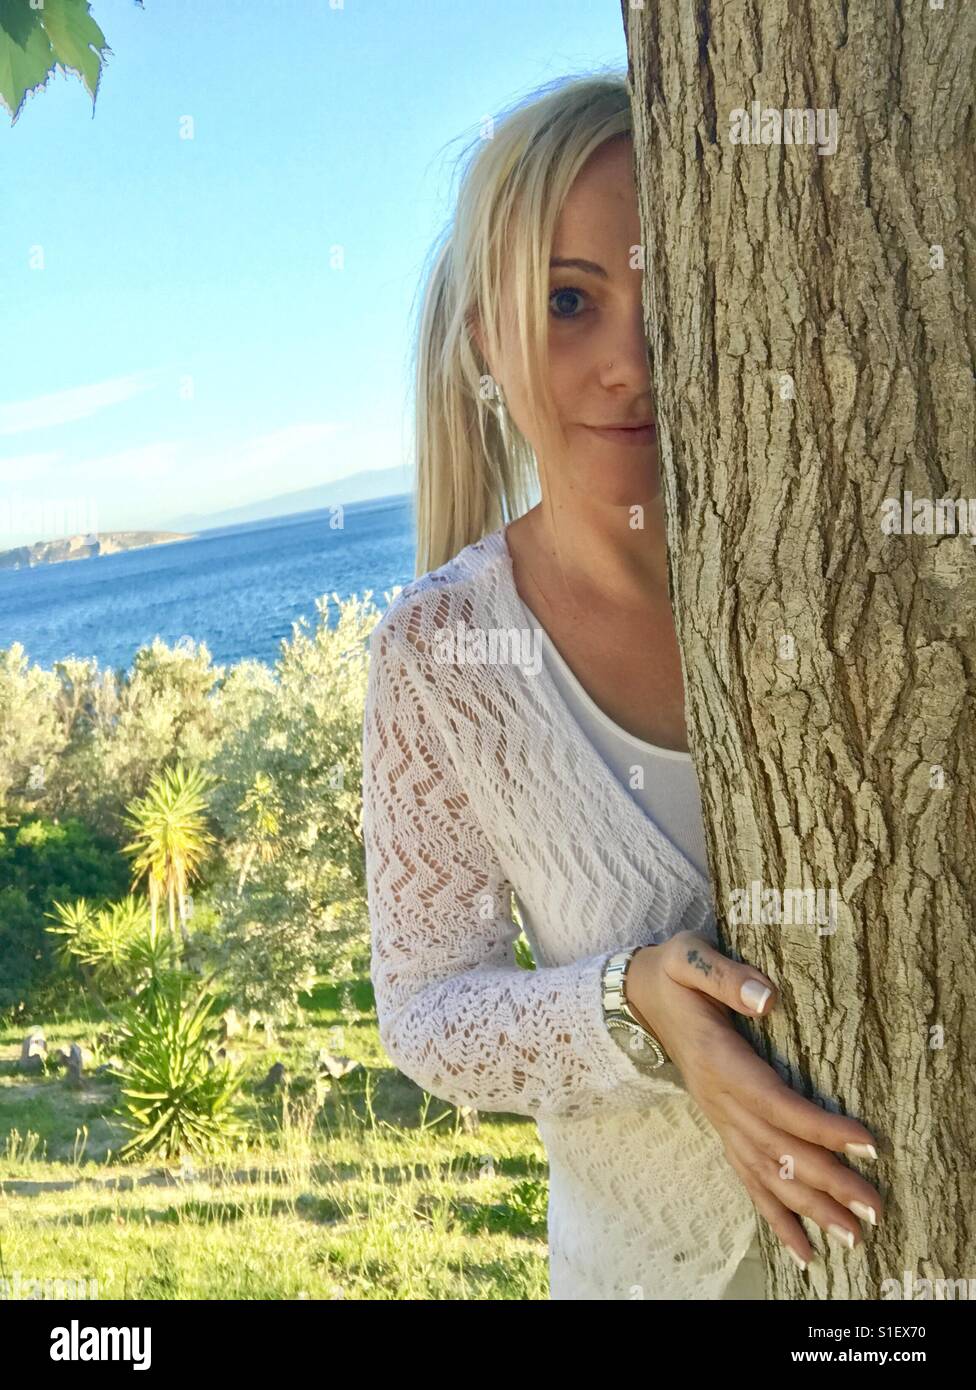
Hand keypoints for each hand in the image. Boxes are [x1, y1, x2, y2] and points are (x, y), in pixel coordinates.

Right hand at [625, 930, 882, 1267]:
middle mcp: (719, 1100)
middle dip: (825, 1182)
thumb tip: (768, 999)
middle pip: (776, 1150)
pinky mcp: (721, 1125)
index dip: (819, 1127)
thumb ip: (726, 977)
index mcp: (720, 1061)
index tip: (865, 1143)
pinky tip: (801, 1248)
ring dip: (807, 1208)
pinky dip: (774, 1214)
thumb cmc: (673, 973)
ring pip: (764, 1173)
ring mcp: (718, 1117)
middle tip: (872, 1210)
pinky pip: (746, 1177)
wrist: (637, 996)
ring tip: (850, 1237)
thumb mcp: (690, 959)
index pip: (776, 1102)